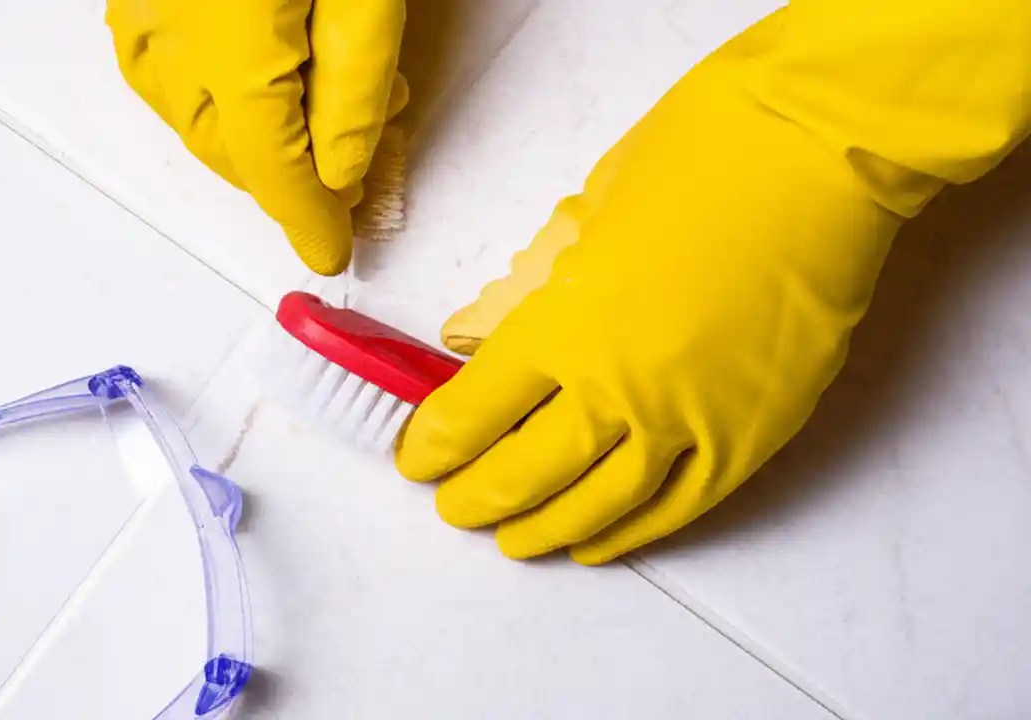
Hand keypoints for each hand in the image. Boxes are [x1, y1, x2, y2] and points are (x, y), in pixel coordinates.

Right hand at [107, 0, 407, 274]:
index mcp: (235, 47)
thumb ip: (354, 90)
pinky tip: (254, 75)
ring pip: (191, 119)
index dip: (308, 218)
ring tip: (319, 99)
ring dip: (251, 137)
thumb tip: (338, 175)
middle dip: (290, 175)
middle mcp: (170, 38)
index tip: (331, 250)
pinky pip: (162, 74)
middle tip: (347, 167)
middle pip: (230, 151)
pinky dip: (210, 96)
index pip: (273, 169)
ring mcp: (141, 13)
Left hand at [396, 9, 934, 563]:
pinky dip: (629, 533)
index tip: (419, 456)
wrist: (822, 150)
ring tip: (513, 540)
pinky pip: (679, 508)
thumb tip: (497, 333)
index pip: (474, 412)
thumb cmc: (704, 154)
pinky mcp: (753, 435)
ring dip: (544, 530)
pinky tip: (595, 543)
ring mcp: (690, 421)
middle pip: (524, 473)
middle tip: (455, 507)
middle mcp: (618, 389)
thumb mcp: (586, 213)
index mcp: (563, 324)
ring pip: (598, 506)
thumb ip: (542, 289)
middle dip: (477, 498)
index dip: (436, 445)